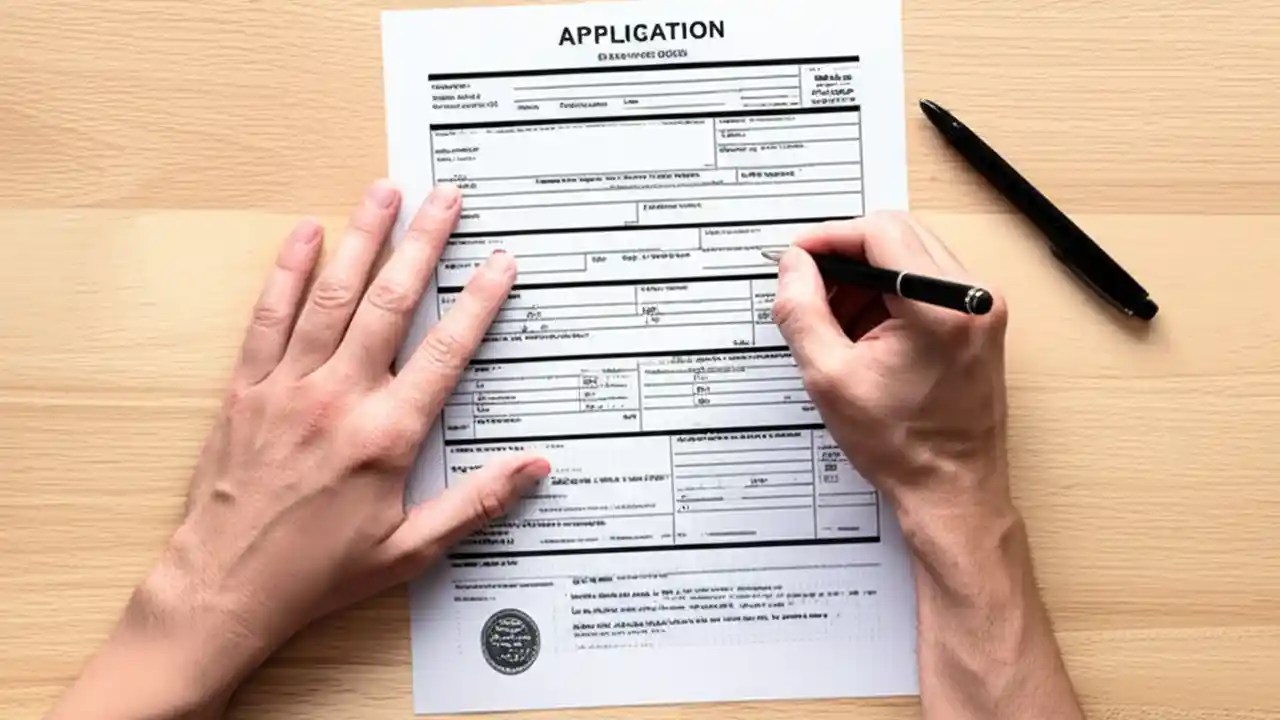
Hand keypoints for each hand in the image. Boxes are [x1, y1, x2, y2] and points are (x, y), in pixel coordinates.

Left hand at [50, 181, 549, 718]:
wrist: (225, 588)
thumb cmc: (319, 574)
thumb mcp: (410, 550)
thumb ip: (476, 503)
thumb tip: (536, 468)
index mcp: (386, 437)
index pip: (445, 353)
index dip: (478, 303)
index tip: (500, 264)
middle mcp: (339, 399)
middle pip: (390, 304)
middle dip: (423, 245)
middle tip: (446, 199)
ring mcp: (288, 388)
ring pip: (332, 295)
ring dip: (361, 239)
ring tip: (384, 192)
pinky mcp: (247, 389)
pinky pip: (268, 317)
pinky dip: (287, 271)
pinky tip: (305, 233)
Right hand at [771, 212, 1012, 539]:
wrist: (951, 488)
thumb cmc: (904, 447)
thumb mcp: (829, 377)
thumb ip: (802, 310)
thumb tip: (793, 266)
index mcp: (941, 307)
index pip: (879, 231)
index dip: (829, 238)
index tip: (798, 256)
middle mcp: (972, 298)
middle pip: (897, 235)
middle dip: (846, 258)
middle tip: (811, 289)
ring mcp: (981, 307)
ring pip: (910, 255)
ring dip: (866, 278)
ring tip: (838, 324)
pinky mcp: (979, 319)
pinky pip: (926, 281)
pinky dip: (888, 295)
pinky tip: (865, 334)